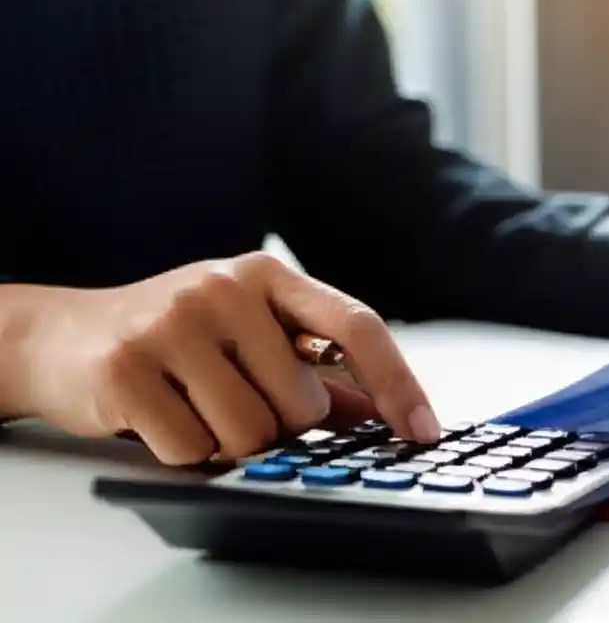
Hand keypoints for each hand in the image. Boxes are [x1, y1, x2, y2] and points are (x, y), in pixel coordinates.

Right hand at [4, 253, 438, 464]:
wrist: (65, 335)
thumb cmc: (177, 339)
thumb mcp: (252, 338)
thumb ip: (318, 373)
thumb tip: (385, 414)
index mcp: (269, 276)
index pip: (357, 326)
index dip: (398, 383)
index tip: (424, 430)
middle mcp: (225, 288)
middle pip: (303, 403)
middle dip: (280, 424)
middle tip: (237, 399)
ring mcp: (173, 323)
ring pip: (251, 434)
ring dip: (230, 441)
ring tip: (197, 406)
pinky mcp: (125, 367)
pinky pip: (192, 448)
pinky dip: (185, 451)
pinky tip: (162, 416)